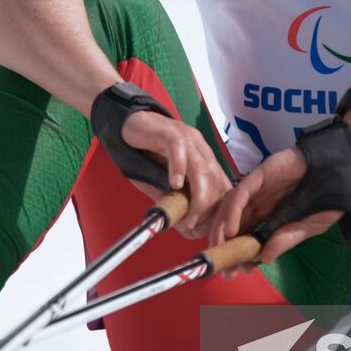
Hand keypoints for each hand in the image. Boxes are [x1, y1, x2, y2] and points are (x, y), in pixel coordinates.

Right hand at [120, 110, 232, 237]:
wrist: (128, 122)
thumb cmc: (144, 153)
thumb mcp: (161, 182)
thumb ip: (173, 199)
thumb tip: (186, 227)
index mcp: (204, 159)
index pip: (222, 187)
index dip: (217, 211)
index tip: (203, 228)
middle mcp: (200, 148)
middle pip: (216, 181)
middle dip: (209, 209)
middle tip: (193, 226)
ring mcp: (186, 138)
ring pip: (202, 169)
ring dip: (198, 197)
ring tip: (188, 217)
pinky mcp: (169, 132)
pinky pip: (179, 150)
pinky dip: (179, 169)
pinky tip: (174, 185)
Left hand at [208, 145, 344, 278]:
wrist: (341, 170)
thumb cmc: (328, 198)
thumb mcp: (308, 226)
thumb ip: (286, 239)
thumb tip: (265, 260)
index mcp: (269, 215)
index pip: (245, 234)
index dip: (236, 253)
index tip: (234, 272)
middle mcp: (258, 202)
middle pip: (232, 223)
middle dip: (225, 246)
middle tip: (226, 269)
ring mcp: (258, 188)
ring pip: (230, 208)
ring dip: (222, 231)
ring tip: (224, 252)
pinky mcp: (260, 174)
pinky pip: (240, 194)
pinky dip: (232, 212)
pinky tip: (231, 230)